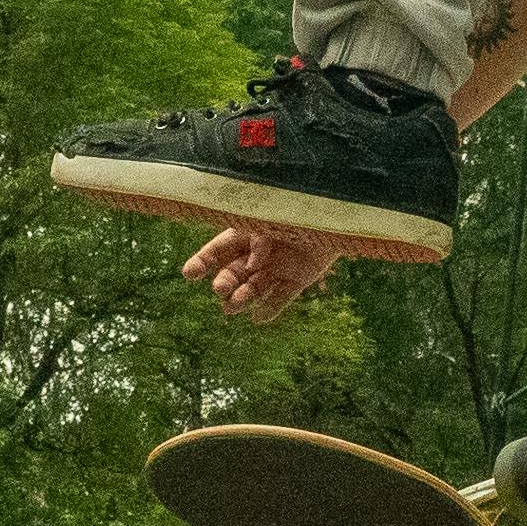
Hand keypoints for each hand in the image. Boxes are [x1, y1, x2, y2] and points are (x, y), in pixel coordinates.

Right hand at [184, 218, 379, 319]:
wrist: (338, 214)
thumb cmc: (301, 207)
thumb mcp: (275, 216)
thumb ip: (261, 238)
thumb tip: (252, 265)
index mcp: (248, 230)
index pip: (219, 248)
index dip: (202, 260)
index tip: (189, 273)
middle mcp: (259, 253)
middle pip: (234, 272)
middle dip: (224, 282)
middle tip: (219, 290)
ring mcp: (278, 267)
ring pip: (254, 287)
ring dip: (242, 297)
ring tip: (232, 307)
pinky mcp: (298, 279)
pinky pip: (281, 297)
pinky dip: (270, 309)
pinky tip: (259, 318)